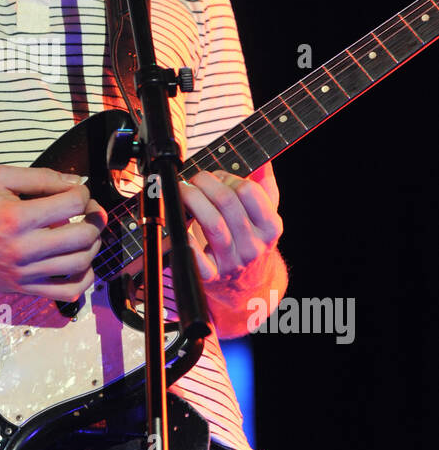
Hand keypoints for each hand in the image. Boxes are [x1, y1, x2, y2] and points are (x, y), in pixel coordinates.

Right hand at [0, 166, 107, 298]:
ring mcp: (26, 272)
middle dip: (95, 219)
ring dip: (93, 245)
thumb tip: (75, 182)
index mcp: (17, 217)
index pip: (72, 203)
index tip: (79, 193)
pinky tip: (81, 264)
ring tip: (86, 234)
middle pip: (83, 235)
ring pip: (80, 263)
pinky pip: (68, 292)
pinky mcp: (26, 289)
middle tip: (90, 212)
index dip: (83, 193)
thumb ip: (39, 176)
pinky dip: (85, 279)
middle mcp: (24, 248)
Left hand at [178, 163, 282, 287]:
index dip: (227, 176)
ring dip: (192, 200)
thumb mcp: (265, 217)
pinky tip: (178, 225)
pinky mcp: (211, 276)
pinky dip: (186, 238)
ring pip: (212, 223)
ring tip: (183, 191)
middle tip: (194, 180)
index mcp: (270, 227)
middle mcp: (253, 245)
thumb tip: (264, 161)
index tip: (217, 177)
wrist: (249, 288)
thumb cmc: (251, 243)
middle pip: (227, 202)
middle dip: (204, 182)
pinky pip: (196, 257)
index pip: (249, 190)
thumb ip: (266, 187)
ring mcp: (232, 261)